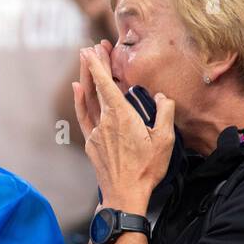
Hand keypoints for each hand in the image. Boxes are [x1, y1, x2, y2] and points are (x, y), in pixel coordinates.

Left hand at [75, 45, 173, 211]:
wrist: (125, 195)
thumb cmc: (146, 170)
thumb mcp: (165, 140)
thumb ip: (165, 114)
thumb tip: (161, 98)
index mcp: (122, 116)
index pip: (107, 84)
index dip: (99, 65)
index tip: (92, 50)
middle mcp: (105, 121)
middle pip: (95, 88)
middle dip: (93, 65)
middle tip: (92, 48)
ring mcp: (96, 132)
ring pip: (87, 100)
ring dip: (85, 78)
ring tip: (84, 62)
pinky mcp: (91, 143)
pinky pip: (83, 116)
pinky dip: (80, 100)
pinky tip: (78, 90)